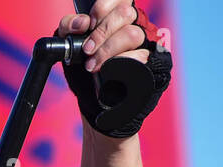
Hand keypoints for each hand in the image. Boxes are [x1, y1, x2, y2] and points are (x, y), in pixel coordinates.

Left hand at [55, 1, 171, 139]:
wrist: (93, 100)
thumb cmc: (84, 70)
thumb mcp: (70, 46)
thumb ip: (69, 28)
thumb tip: (81, 23)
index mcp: (116, 17)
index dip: (103, 8)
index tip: (89, 25)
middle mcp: (134, 26)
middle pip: (126, 13)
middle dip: (102, 33)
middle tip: (88, 50)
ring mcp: (145, 43)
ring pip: (132, 34)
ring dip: (108, 51)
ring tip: (93, 66)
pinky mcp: (153, 62)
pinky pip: (141, 56)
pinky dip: (121, 64)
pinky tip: (109, 72)